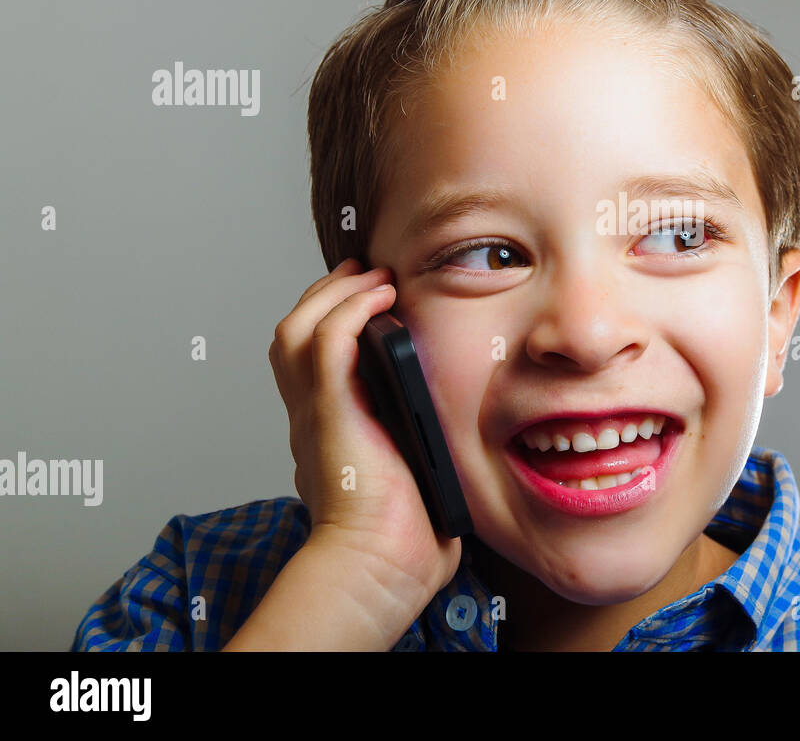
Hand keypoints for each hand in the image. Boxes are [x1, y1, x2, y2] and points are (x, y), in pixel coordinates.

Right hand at [267, 258, 461, 607]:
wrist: (378, 571)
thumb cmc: (404, 541)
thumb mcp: (416, 472)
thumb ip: (423, 439)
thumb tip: (456, 418)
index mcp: (333, 428)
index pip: (319, 357)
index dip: (338, 319)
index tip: (374, 295)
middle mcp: (315, 416)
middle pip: (299, 333)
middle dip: (332, 295)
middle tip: (369, 273)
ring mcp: (317, 413)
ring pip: (300, 328)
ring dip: (337, 293)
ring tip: (375, 275)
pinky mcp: (330, 412)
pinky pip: (325, 342)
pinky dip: (349, 308)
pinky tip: (380, 293)